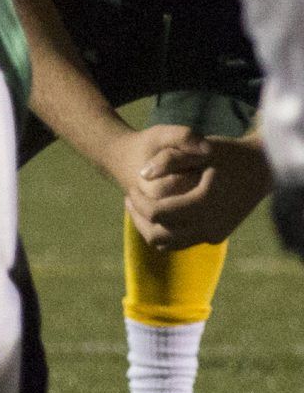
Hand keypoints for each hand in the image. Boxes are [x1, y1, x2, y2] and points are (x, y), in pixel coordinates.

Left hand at [125, 127, 272, 249]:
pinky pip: (181, 242)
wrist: (261, 168)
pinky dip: (164, 232)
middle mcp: (211, 225)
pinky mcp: (216, 237)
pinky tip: (158, 211)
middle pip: (158, 235)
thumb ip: (169, 158)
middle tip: (130, 197)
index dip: (137, 201)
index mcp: (206, 204)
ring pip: (167, 244)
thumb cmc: (228, 153)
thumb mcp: (199, 148)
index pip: (157, 213)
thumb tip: (142, 174)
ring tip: (139, 205)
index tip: (131, 186)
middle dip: (139, 217)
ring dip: (149, 228)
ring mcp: (214, 234)